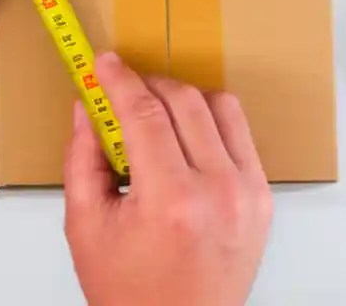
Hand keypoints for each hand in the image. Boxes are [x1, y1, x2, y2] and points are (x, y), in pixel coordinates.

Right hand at [64, 53, 273, 305]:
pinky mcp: (263, 200)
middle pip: (184, 101)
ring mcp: (249, 195)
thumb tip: (87, 107)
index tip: (104, 63)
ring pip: (220, 108)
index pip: (145, 113)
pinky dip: (209, 125)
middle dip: (147, 84)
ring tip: (153, 115)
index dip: (120, 80)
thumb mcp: (85, 225)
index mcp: (170, 201)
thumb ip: (82, 158)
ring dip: (182, 99)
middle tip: (120, 87)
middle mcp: (219, 192)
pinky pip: (239, 136)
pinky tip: (183, 139)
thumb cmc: (131, 293)